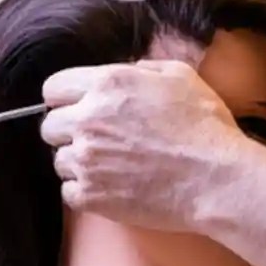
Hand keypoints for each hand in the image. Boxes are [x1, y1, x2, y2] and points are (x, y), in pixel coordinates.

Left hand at [38, 60, 253, 230]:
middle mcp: (88, 120)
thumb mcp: (180, 76)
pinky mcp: (91, 196)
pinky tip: (113, 186)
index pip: (53, 89)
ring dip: (80, 162)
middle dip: (70, 130)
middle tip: (100, 139)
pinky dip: (86, 191)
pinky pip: (69, 191)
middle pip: (49, 126)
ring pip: (59, 160)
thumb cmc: (205, 126)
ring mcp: (86, 161)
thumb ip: (142, 69)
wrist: (216, 178)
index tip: (79, 108)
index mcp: (106, 85)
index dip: (66, 98)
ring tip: (113, 166)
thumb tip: (126, 74)